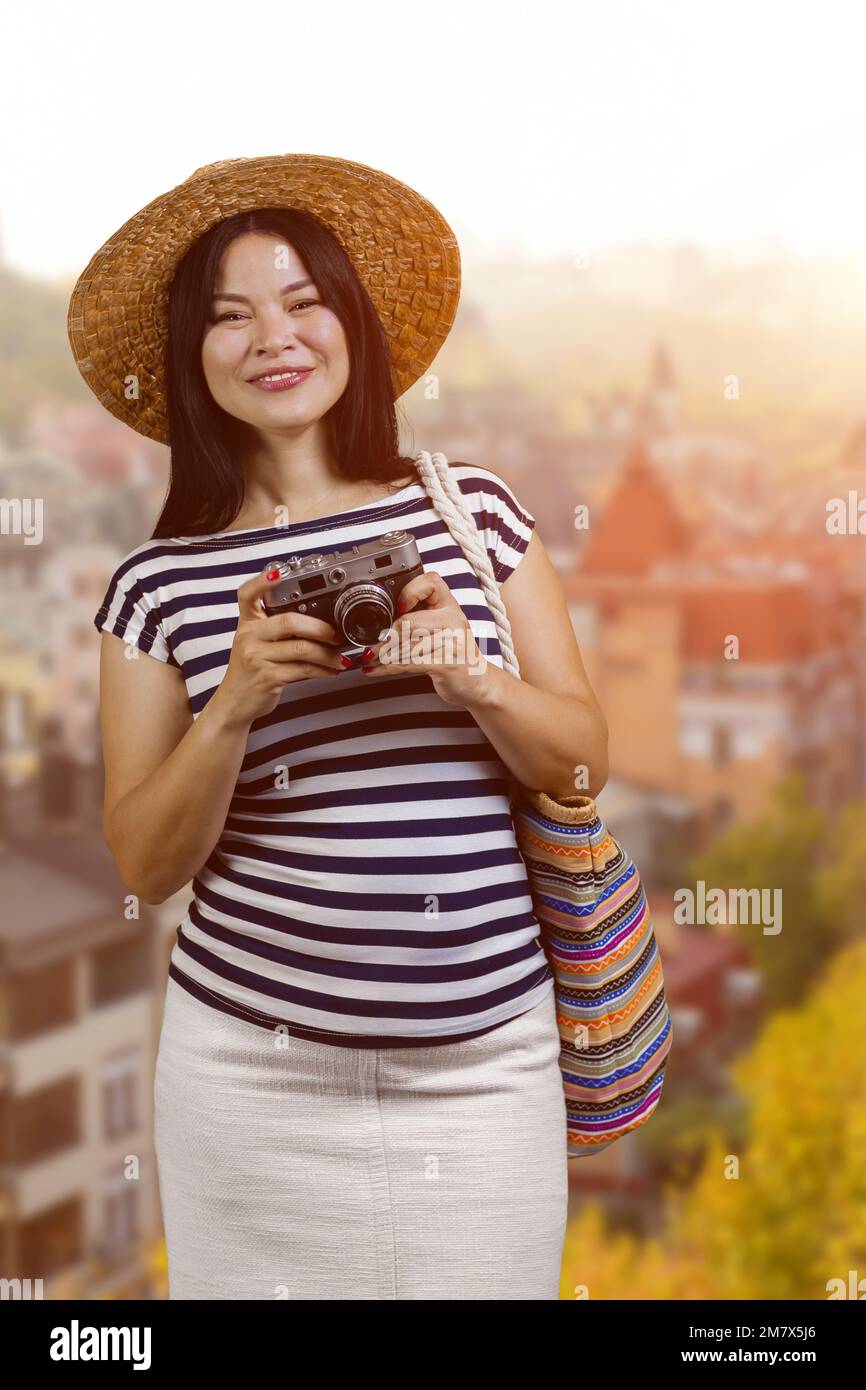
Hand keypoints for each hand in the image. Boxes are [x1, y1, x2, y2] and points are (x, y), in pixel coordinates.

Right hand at [215, 567, 348, 725]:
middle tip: (336, 635)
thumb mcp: (255, 643)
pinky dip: (323, 670)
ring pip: (302, 649)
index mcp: (247, 623)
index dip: (261, 581)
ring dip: (328, 654)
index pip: (247, 595)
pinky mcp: (268, 677)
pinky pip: (303, 669)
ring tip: (341, 658)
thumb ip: (277, 629)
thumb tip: (320, 622)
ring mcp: (257, 657)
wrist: (235, 702)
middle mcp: (249, 636)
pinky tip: (331, 671)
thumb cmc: (251, 670)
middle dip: (321, 628)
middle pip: (290, 621)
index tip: (278, 572)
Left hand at [360, 571, 490, 706]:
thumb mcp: (443, 628)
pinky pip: (409, 663)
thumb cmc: (455, 655)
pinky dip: (387, 668)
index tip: (397, 607)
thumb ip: (419, 617)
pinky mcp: (447, 664)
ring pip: (406, 644)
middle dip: (384, 636)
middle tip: (367, 645)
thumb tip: (380, 622)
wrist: (478, 684)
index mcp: (450, 606)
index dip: (410, 591)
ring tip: (367, 658)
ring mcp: (452, 642)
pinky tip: (374, 670)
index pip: (431, 582)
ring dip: (381, 654)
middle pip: (410, 621)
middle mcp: (454, 620)